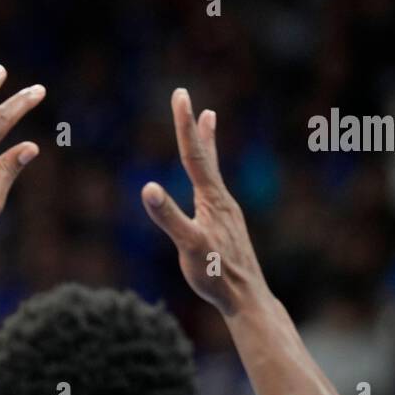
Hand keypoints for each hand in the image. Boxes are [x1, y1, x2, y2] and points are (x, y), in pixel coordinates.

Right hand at [141, 89, 270, 315]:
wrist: (247, 298)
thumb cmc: (216, 275)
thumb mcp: (189, 246)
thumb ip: (168, 217)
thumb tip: (147, 188)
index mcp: (212, 199)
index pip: (193, 155)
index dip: (184, 125)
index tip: (180, 95)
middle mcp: (222, 200)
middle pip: (205, 157)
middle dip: (195, 127)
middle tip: (188, 100)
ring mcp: (226, 213)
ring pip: (212, 172)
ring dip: (206, 145)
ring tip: (208, 121)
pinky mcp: (226, 226)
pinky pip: (214, 191)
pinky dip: (208, 175)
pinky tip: (206, 185)